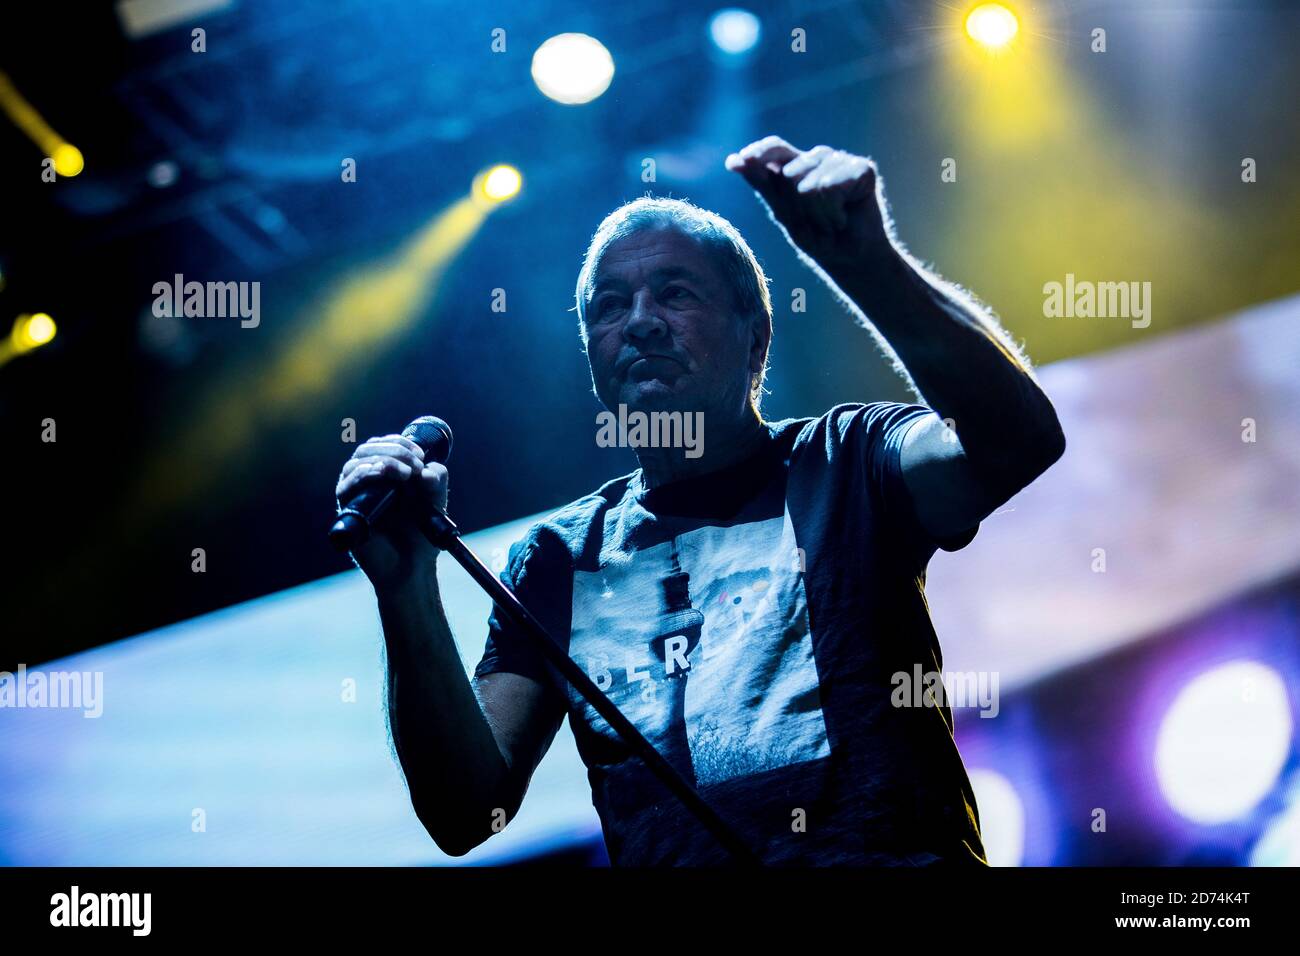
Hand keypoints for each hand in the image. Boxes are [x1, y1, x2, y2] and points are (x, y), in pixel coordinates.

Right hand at [335, 433, 447, 589]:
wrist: (414, 565)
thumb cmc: (421, 532)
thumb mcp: (436, 499)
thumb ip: (436, 479)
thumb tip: (426, 470)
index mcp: (384, 474)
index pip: (382, 445)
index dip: (400, 443)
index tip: (421, 455)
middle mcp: (365, 482)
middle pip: (366, 449)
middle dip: (394, 450)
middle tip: (415, 464)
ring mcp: (355, 496)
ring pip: (355, 464)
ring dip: (383, 460)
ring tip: (406, 473)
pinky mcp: (347, 512)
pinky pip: (347, 486)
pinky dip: (364, 474)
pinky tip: (383, 475)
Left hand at [725, 136, 890, 273]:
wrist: (849, 258)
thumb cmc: (816, 236)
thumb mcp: (782, 210)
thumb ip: (761, 182)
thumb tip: (732, 160)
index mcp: (795, 165)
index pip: (774, 148)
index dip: (759, 153)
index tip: (742, 161)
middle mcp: (817, 158)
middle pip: (790, 174)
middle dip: (796, 209)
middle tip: (813, 223)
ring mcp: (840, 161)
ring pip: (810, 186)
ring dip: (817, 215)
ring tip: (830, 222)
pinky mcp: (861, 169)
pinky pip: (831, 189)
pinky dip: (834, 213)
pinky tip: (844, 218)